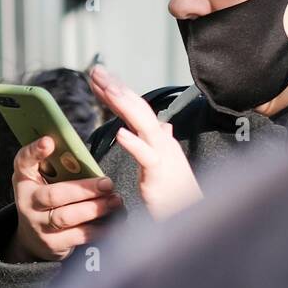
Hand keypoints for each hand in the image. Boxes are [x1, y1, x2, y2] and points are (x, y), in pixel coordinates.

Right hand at [7, 136, 122, 262]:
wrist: (34, 237)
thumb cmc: (46, 199)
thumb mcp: (44, 180)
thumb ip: (59, 167)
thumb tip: (86, 157)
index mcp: (25, 179)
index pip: (23, 161)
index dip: (34, 151)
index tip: (49, 141)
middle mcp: (27, 202)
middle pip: (54, 195)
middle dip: (83, 189)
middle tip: (107, 183)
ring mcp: (38, 225)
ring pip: (66, 217)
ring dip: (94, 208)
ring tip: (114, 201)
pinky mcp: (52, 243)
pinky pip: (77, 235)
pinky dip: (97, 229)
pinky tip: (111, 222)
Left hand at [89, 65, 201, 221]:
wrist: (192, 216)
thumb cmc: (176, 193)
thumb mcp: (164, 164)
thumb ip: (159, 144)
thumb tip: (164, 127)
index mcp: (157, 139)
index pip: (134, 108)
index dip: (115, 91)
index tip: (96, 76)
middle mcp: (161, 142)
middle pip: (137, 108)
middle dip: (116, 88)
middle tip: (95, 70)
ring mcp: (162, 156)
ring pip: (144, 125)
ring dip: (125, 105)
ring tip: (107, 89)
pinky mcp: (160, 176)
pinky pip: (147, 157)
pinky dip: (134, 144)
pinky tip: (120, 133)